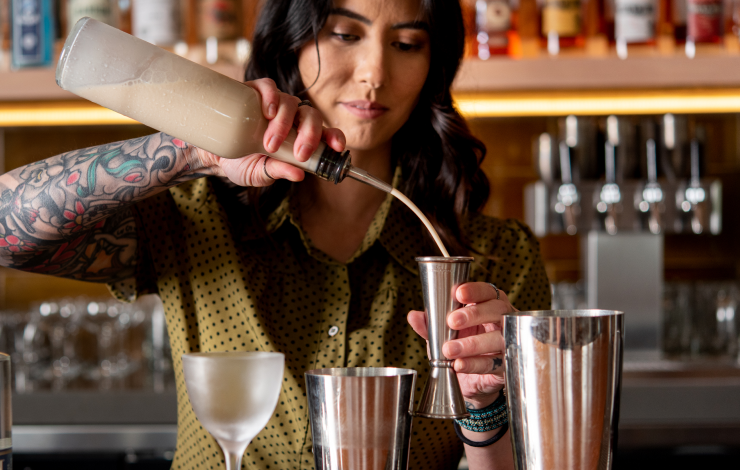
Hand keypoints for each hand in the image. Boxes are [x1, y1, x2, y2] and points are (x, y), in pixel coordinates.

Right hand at [190, 78, 345, 186]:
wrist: (214, 153)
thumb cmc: (242, 164)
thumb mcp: (260, 174)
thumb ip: (278, 172)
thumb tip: (299, 175)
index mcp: (299, 137)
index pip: (325, 133)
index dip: (334, 137)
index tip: (337, 147)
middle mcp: (291, 118)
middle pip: (311, 117)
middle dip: (310, 135)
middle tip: (299, 154)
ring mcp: (274, 104)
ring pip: (291, 102)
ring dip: (285, 123)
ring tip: (270, 143)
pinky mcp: (254, 92)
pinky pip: (268, 86)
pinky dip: (271, 95)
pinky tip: (267, 111)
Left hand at [407, 282, 516, 408]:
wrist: (469, 382)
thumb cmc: (460, 348)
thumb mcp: (442, 336)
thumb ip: (429, 326)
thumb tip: (413, 315)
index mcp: (488, 306)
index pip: (487, 291)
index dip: (475, 290)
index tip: (459, 293)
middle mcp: (502, 321)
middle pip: (497, 310)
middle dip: (474, 314)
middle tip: (452, 321)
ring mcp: (507, 343)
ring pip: (496, 338)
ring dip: (472, 343)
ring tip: (449, 350)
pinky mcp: (507, 365)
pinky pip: (494, 363)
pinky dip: (475, 364)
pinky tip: (460, 364)